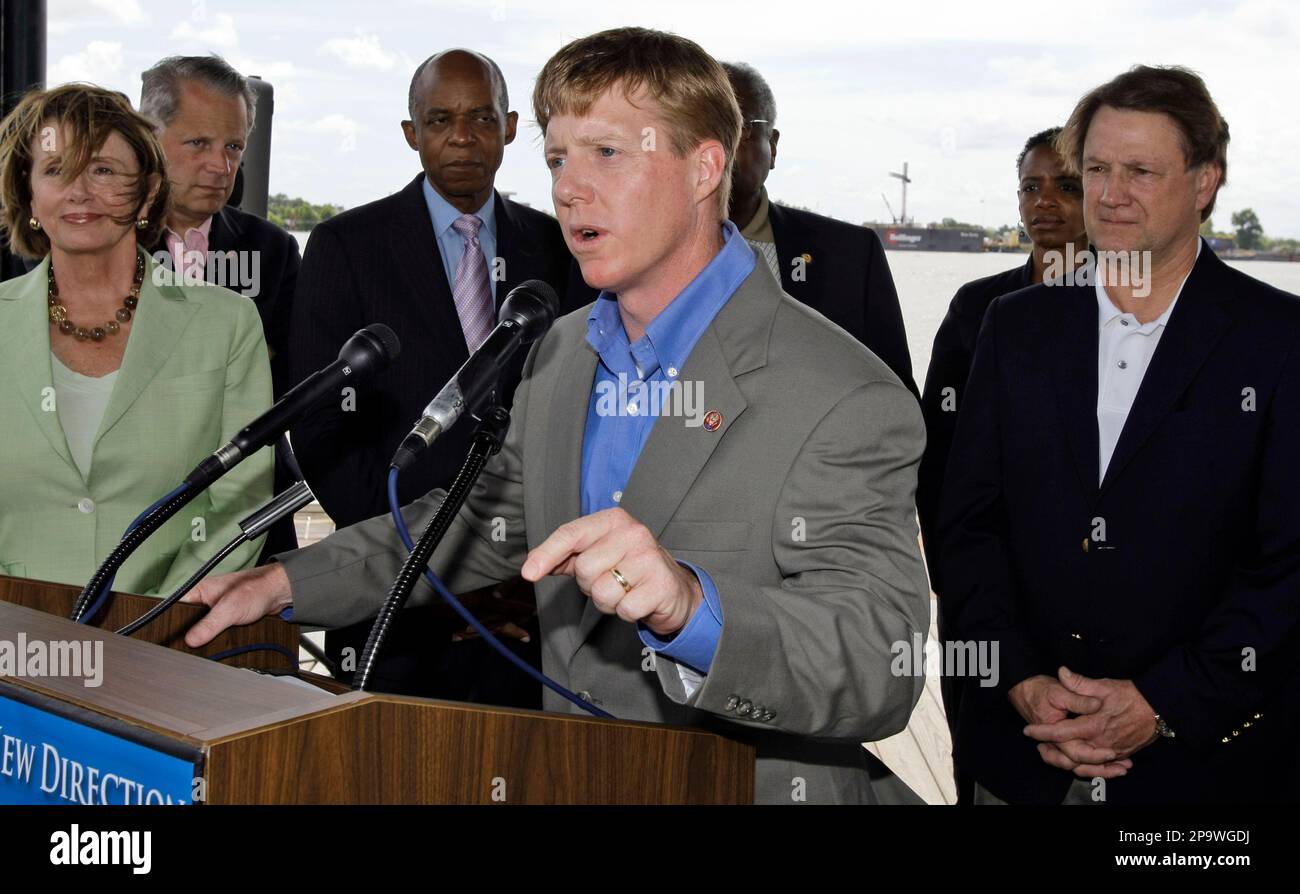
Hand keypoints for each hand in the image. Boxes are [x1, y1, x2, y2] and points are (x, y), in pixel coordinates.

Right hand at [181, 563, 292, 647]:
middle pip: (186, 623)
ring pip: (201, 630)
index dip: (173, 626)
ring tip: (205, 646)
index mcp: (199, 592)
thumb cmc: (257, 589)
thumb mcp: (229, 609)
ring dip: (205, 638)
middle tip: (191, 647)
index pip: (174, 609)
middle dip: (190, 635)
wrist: (279, 593)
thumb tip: (191, 640)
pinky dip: (216, 638)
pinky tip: (218, 644)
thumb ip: (209, 625)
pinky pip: (214, 632)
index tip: (172, 641)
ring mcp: (214, 611)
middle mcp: (204, 600)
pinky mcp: (225, 619)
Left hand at [520, 508, 702, 636]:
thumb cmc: (630, 569)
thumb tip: (532, 565)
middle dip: (590, 584)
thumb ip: (566, 557)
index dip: (547, 554)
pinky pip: (622, 609)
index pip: (571, 534)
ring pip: (601, 591)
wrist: (673, 589)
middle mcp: (633, 533)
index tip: (529, 573)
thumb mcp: (598, 555)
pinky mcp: (660, 585)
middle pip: (584, 568)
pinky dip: (625, 612)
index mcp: (613, 520)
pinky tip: (638, 600)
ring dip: (607, 601)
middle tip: (611, 580)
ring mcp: (649, 558)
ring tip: (624, 591)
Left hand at [1023, 666, 1158, 776]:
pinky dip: (1087, 766)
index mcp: (1093, 725)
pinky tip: (1077, 763)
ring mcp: (1112, 750)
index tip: (1028, 731)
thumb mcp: (1104, 685)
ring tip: (1052, 755)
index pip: (1061, 733)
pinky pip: (1100, 766)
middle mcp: (1101, 742)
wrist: (1159, 708)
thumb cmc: (1131, 695)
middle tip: (1038, 747)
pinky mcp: (1121, 754)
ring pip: (1085, 764)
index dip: (1042, 732)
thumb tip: (1061, 672)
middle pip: (1070, 755)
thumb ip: (1080, 682)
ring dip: (1067, 762)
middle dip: (1052, 754)